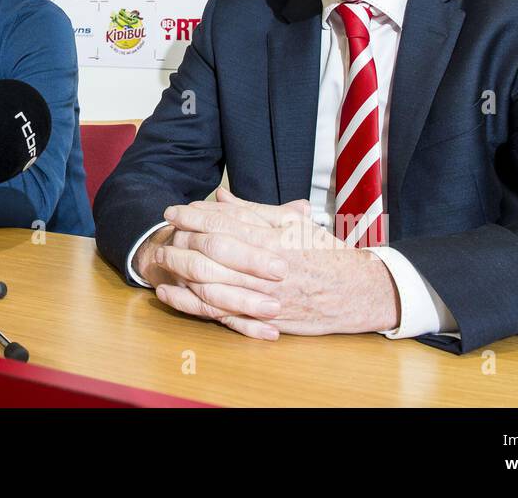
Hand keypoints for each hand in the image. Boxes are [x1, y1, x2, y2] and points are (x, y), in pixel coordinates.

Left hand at [143, 189, 399, 338]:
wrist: (357, 292)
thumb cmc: (325, 253)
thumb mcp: (294, 224)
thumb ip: (255, 211)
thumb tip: (222, 196)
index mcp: (275, 240)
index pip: (225, 225)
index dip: (195, 216)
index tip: (173, 211)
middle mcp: (267, 269)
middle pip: (214, 253)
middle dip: (183, 240)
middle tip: (164, 231)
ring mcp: (264, 298)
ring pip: (213, 284)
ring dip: (182, 271)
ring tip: (160, 260)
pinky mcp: (263, 321)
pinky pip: (220, 314)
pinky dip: (191, 305)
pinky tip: (171, 295)